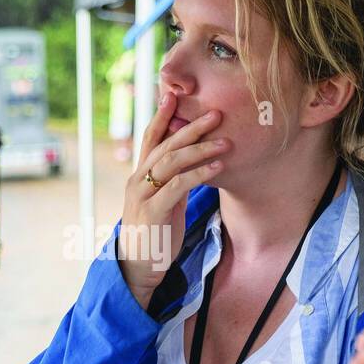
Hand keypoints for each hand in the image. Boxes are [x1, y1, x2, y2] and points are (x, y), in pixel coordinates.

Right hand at [117, 91, 228, 309]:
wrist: (138, 267)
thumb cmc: (154, 235)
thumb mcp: (163, 203)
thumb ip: (173, 182)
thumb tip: (192, 164)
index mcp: (139, 177)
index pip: (149, 139)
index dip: (161, 116)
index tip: (174, 95)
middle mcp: (137, 181)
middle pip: (165, 145)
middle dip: (191, 127)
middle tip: (216, 113)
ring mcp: (143, 195)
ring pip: (172, 162)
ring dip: (201, 149)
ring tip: (226, 140)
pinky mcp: (152, 212)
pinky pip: (178, 185)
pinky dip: (199, 174)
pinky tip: (217, 167)